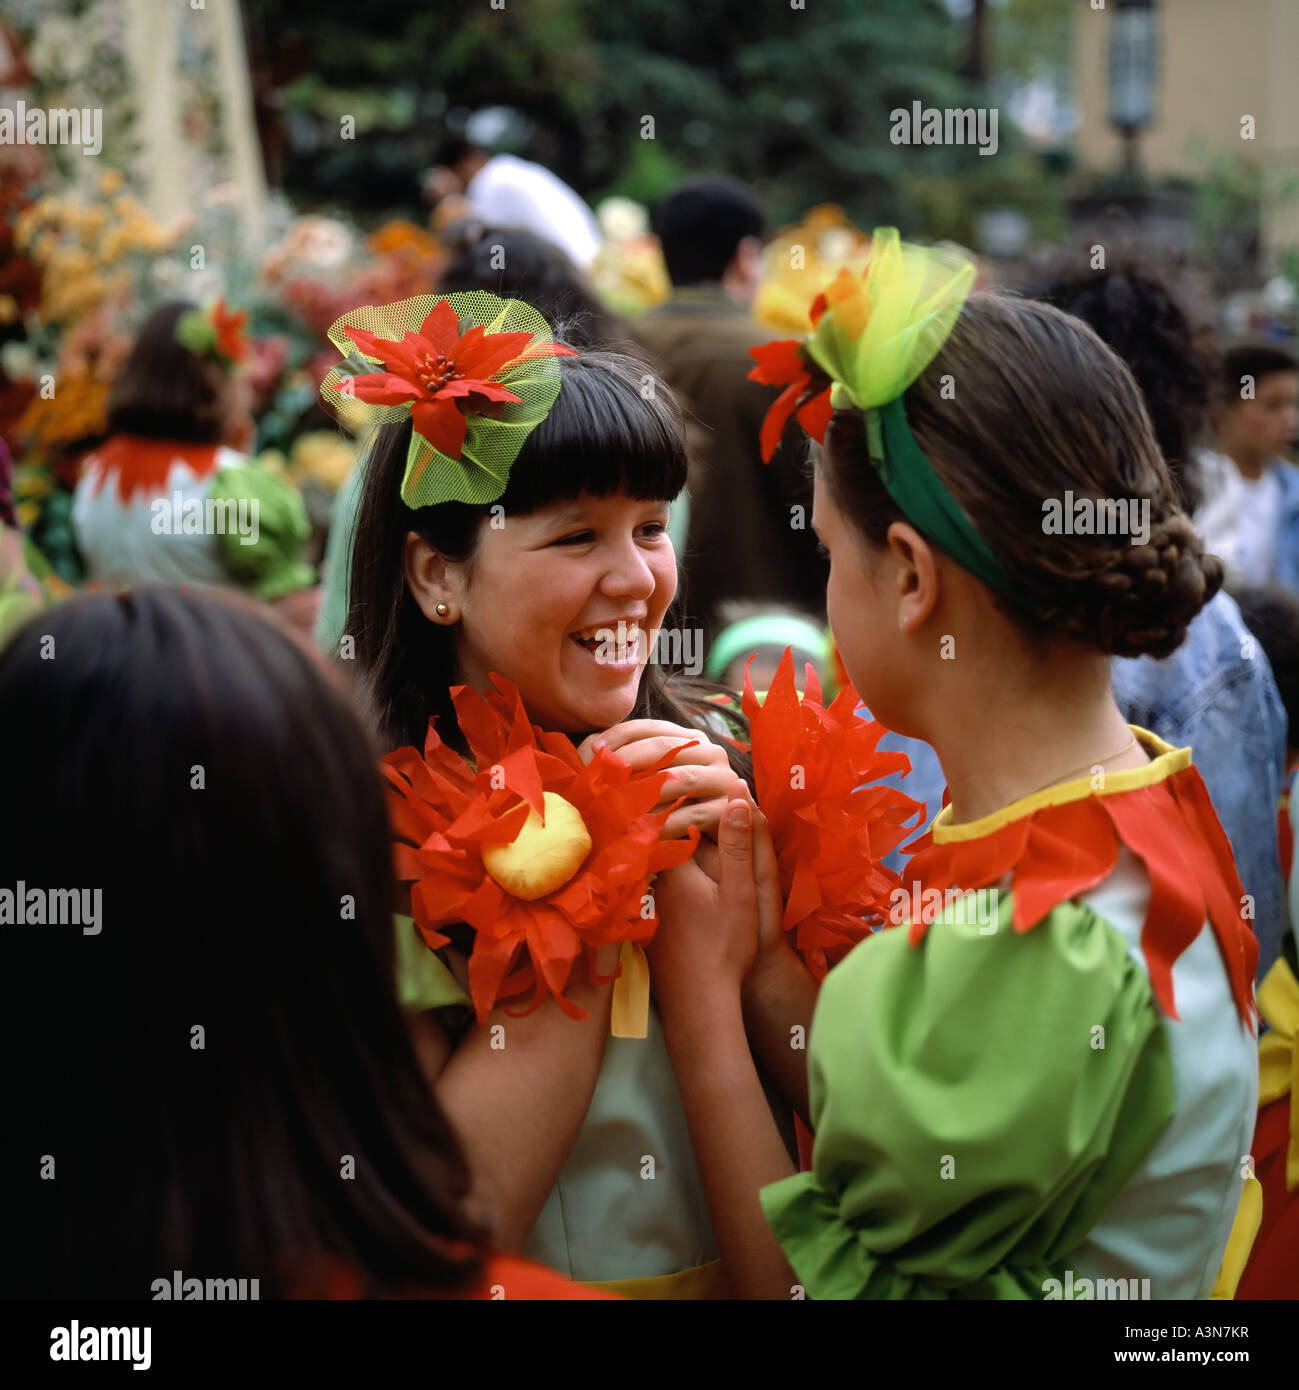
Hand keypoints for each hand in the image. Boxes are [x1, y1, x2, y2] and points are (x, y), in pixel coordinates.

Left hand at [577, 718, 738, 839]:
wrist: (712, 846)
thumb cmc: (671, 809)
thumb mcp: (648, 780)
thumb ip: (623, 760)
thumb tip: (592, 749)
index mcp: (690, 738)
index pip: (650, 727)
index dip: (619, 734)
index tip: (593, 750)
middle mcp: (711, 751)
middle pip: (663, 748)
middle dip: (627, 761)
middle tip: (600, 779)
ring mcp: (723, 779)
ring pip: (677, 779)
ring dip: (642, 793)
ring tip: (613, 805)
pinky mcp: (726, 809)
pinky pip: (689, 814)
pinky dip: (662, 823)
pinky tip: (638, 832)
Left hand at [647, 781, 783, 1017]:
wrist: (699, 1002)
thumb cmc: (725, 948)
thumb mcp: (741, 892)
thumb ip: (738, 844)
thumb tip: (739, 794)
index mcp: (672, 863)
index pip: (672, 811)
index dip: (687, 791)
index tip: (698, 774)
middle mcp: (651, 875)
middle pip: (659, 829)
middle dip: (672, 806)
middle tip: (689, 783)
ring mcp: (644, 897)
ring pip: (653, 852)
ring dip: (666, 832)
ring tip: (683, 810)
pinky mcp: (645, 915)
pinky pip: (651, 875)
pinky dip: (662, 860)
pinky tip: (677, 860)